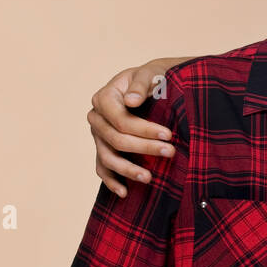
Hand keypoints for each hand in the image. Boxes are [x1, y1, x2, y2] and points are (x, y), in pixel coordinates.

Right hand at [88, 57, 185, 197]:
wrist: (153, 85)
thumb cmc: (154, 79)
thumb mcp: (151, 74)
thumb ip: (141, 84)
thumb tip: (131, 101)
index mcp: (104, 97)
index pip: (120, 120)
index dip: (144, 130)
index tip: (168, 135)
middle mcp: (96, 117)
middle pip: (116, 140)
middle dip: (144, 148)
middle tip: (170, 152)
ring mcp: (98, 135)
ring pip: (107, 158)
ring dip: (128, 170)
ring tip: (149, 178)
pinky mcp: (103, 148)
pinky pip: (102, 168)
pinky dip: (111, 181)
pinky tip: (125, 192)